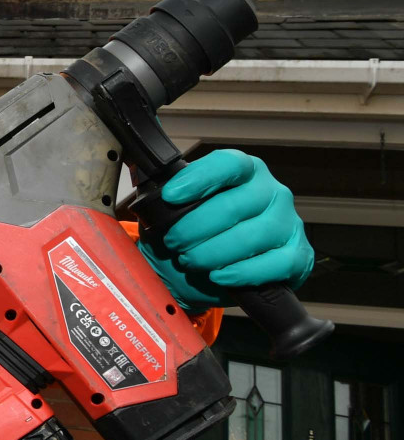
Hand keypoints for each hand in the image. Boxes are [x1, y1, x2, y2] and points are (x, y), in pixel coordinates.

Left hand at [139, 149, 312, 310]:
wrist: (213, 269)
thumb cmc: (198, 231)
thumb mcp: (174, 207)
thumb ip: (159, 187)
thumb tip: (141, 171)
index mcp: (245, 171)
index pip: (227, 164)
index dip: (198, 179)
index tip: (171, 196)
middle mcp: (271, 192)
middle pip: (234, 205)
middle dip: (195, 228)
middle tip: (174, 242)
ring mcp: (289, 223)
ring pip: (252, 236)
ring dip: (213, 252)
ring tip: (191, 260)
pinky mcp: (298, 255)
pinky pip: (275, 264)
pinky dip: (243, 272)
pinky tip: (220, 275)